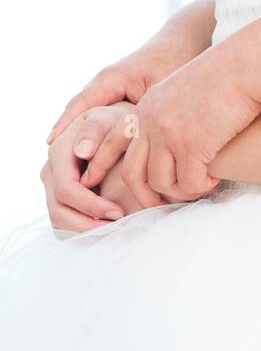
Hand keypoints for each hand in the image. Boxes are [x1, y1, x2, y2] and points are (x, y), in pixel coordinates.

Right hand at [41, 102, 147, 232]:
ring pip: (59, 221)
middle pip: (58, 210)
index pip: (66, 189)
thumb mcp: (111, 119)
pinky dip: (82, 230)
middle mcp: (50, 170)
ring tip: (115, 230)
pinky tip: (107, 227)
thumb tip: (81, 151)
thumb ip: (97, 131)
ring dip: (85, 231)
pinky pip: (64, 222)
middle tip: (119, 227)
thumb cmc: (117, 123)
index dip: (91, 206)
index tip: (119, 212)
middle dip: (88, 224)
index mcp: (58, 151)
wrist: (117, 129)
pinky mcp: (59, 198)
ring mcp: (52, 186)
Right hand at [46, 35, 201, 147]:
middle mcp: (104, 81)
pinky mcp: (114, 94)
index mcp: (112, 78)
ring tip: (61, 160)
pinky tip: (84, 151)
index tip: (51, 143)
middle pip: (77, 109)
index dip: (67, 124)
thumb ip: (145, 112)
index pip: (82, 102)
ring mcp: (107, 87)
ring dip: (73, 132)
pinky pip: (95, 112)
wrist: (182, 42)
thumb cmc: (174, 63)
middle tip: (52, 159)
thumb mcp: (161, 89)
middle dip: (65, 132)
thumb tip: (131, 141)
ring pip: (84, 112)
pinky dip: (88, 129)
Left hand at [81, 41, 260, 204]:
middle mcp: (150, 122)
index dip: (113, 168)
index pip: (118, 144)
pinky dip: (202, 186)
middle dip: (146, 197)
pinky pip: (190, 183)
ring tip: (200, 185)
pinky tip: (216, 177)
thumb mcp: (184, 92)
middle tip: (162, 208)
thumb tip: (173, 147)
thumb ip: (170, 116)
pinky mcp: (192, 144)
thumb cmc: (225, 77)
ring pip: (162, 183)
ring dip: (182, 191)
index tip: (105, 185)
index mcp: (146, 108)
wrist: (245, 66)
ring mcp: (169, 134)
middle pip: (134, 174)